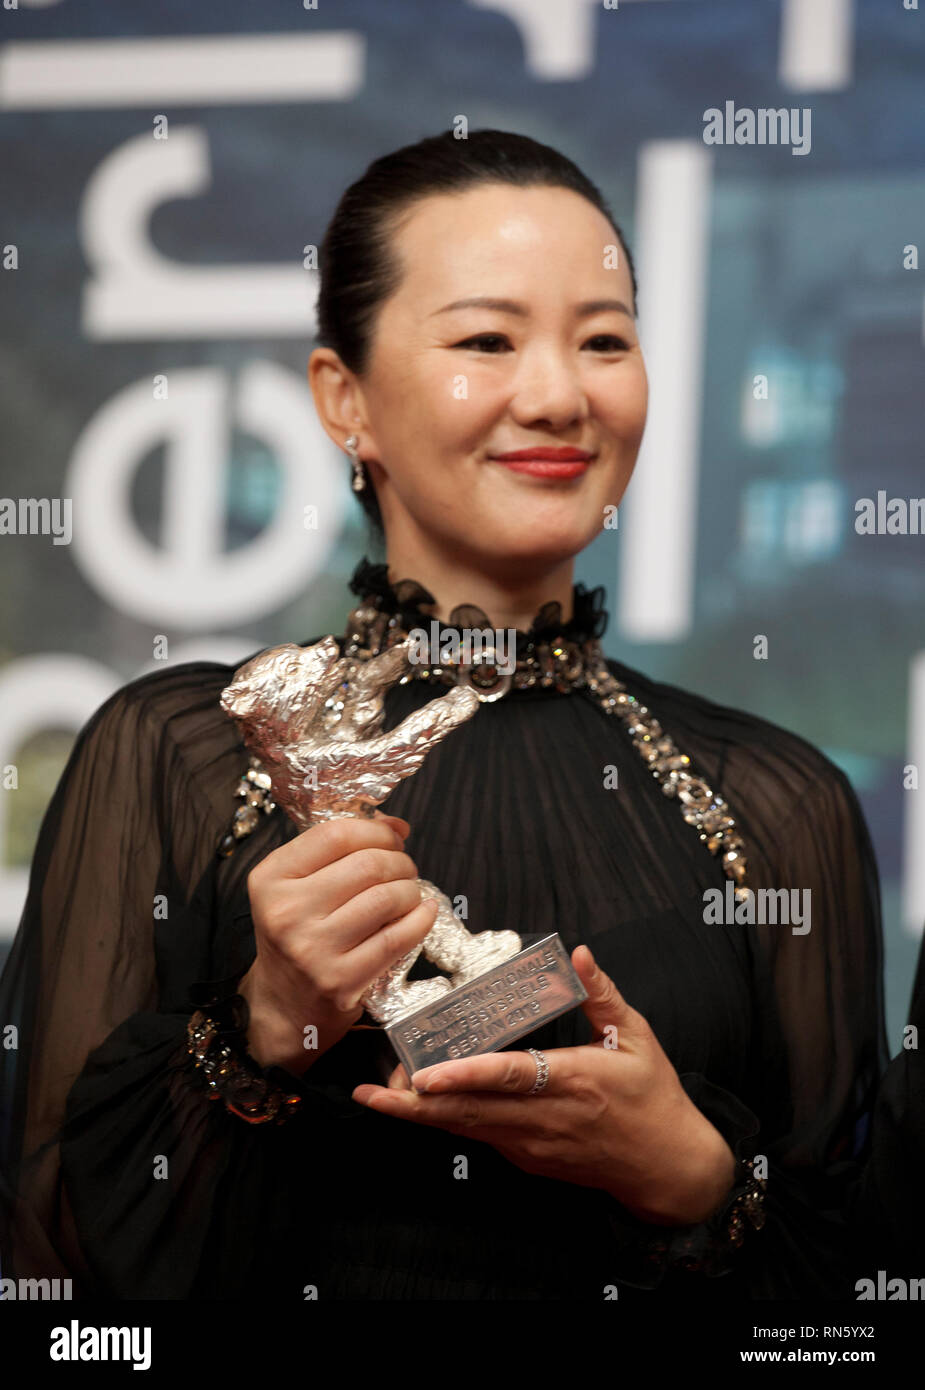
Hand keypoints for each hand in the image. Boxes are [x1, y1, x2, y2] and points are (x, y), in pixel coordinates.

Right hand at [238, 812, 438, 1073]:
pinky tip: (422, 913)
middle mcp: (286, 912)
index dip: (375, 830)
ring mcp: (313, 949)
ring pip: (386, 898)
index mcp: (271, 879)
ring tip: (409, 893)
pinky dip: (420, 919)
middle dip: (400, 860)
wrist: (284, 1003)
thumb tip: (397, 825)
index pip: (335, 834)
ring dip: (411, 890)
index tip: (392, 837)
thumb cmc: (298, 933)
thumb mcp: (298, 885)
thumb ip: (340, 849)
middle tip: (405, 868)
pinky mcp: (342, 980)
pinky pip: (397, 937)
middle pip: (367, 864)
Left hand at [352, 946, 736, 1225]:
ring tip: (377, 1098)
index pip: (508, 1078)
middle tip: (369, 1090)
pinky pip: (479, 1136)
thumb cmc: (654, 1098)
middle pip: (468, 1112)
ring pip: (465, 1128)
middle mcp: (543, 1117)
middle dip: (415, 1104)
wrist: (669, 1168)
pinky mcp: (526, 1157)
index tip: (425, 1072)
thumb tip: (579, 953)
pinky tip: (418, 1106)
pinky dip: (446, 1121)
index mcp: (572, 1081)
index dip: (463, 1076)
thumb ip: (603, 994)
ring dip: (420, 1115)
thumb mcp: (638, 1037)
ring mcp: (531, 1144)